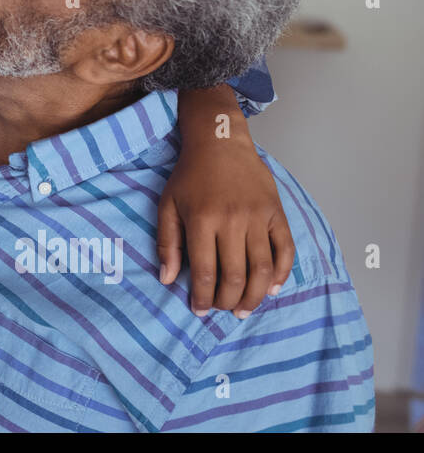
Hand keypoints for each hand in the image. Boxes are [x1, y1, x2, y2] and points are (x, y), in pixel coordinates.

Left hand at [156, 138, 294, 317]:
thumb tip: (167, 279)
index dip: (202, 297)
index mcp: (202, 220)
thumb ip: (167, 243)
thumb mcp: (167, 205)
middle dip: (228, 301)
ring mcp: (258, 217)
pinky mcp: (276, 213)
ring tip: (244, 309)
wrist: (220, 143)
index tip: (199, 310)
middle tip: (222, 310)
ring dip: (254, 296)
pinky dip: (281, 274)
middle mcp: (232, 220)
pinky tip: (271, 289)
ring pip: (262, 269)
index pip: (204, 272)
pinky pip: (285, 250)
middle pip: (235, 276)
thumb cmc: (190, 176)